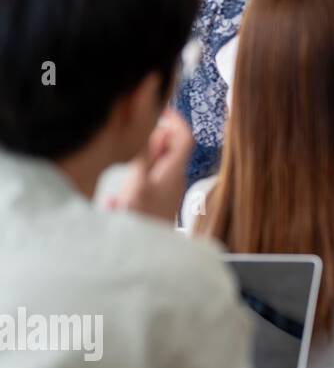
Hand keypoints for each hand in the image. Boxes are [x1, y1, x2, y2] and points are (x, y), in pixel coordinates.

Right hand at [108, 107, 193, 223]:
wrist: (146, 260)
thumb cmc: (144, 222)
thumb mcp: (138, 182)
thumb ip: (142, 152)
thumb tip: (148, 121)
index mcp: (175, 171)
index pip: (184, 137)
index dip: (174, 118)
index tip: (157, 106)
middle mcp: (173, 181)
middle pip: (167, 149)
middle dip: (147, 142)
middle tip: (130, 146)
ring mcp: (164, 194)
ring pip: (151, 167)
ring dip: (134, 166)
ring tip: (121, 183)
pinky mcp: (153, 205)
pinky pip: (140, 187)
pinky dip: (127, 188)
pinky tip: (115, 205)